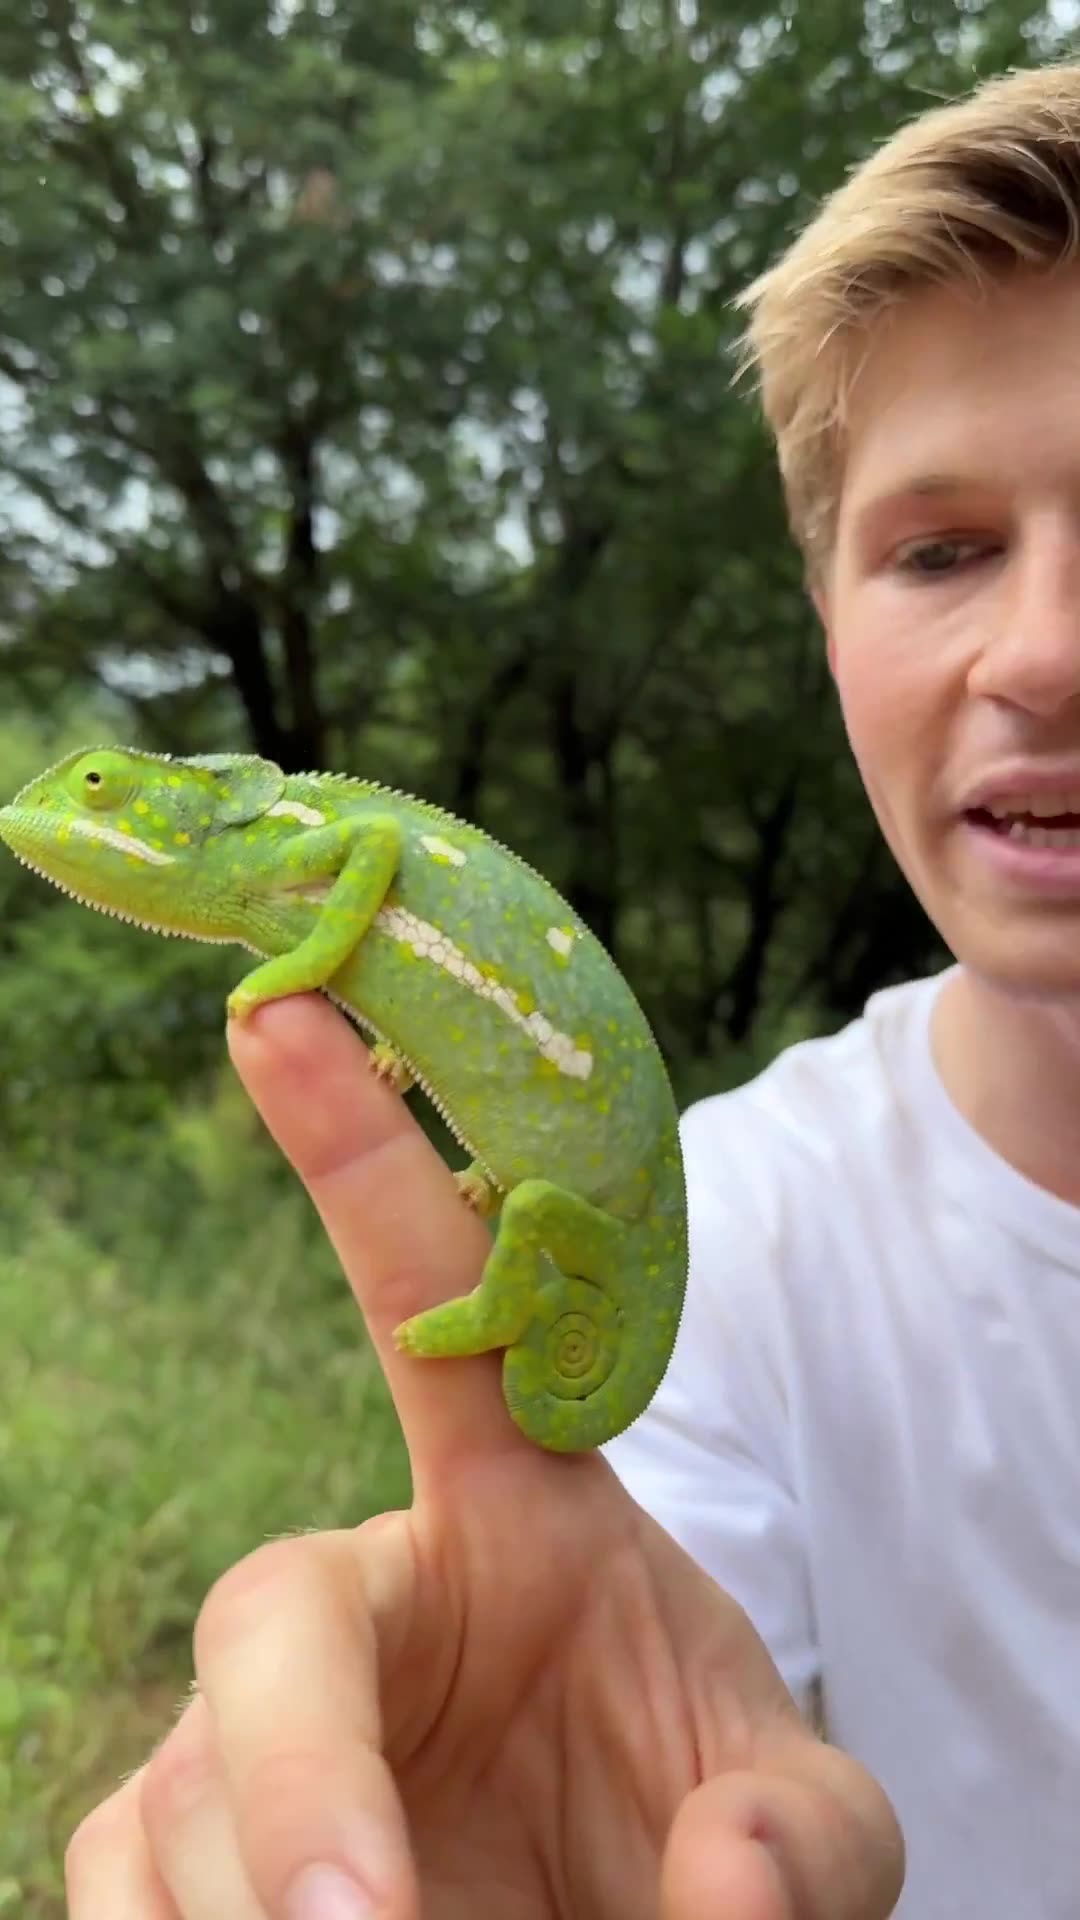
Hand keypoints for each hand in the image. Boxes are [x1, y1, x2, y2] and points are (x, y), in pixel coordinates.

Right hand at [65, 995, 903, 1918]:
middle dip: (300, 1771)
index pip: (433, 1309)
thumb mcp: (802, 1819)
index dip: (358, 1158)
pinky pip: (117, 1895)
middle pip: (270, 1617)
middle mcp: (369, 1594)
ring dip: (262, 1901)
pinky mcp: (183, 1851)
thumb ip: (808, 1841)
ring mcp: (260, 1723)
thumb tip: (719, 1882)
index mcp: (515, 1516)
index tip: (278, 1011)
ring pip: (185, 1787)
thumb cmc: (704, 1834)